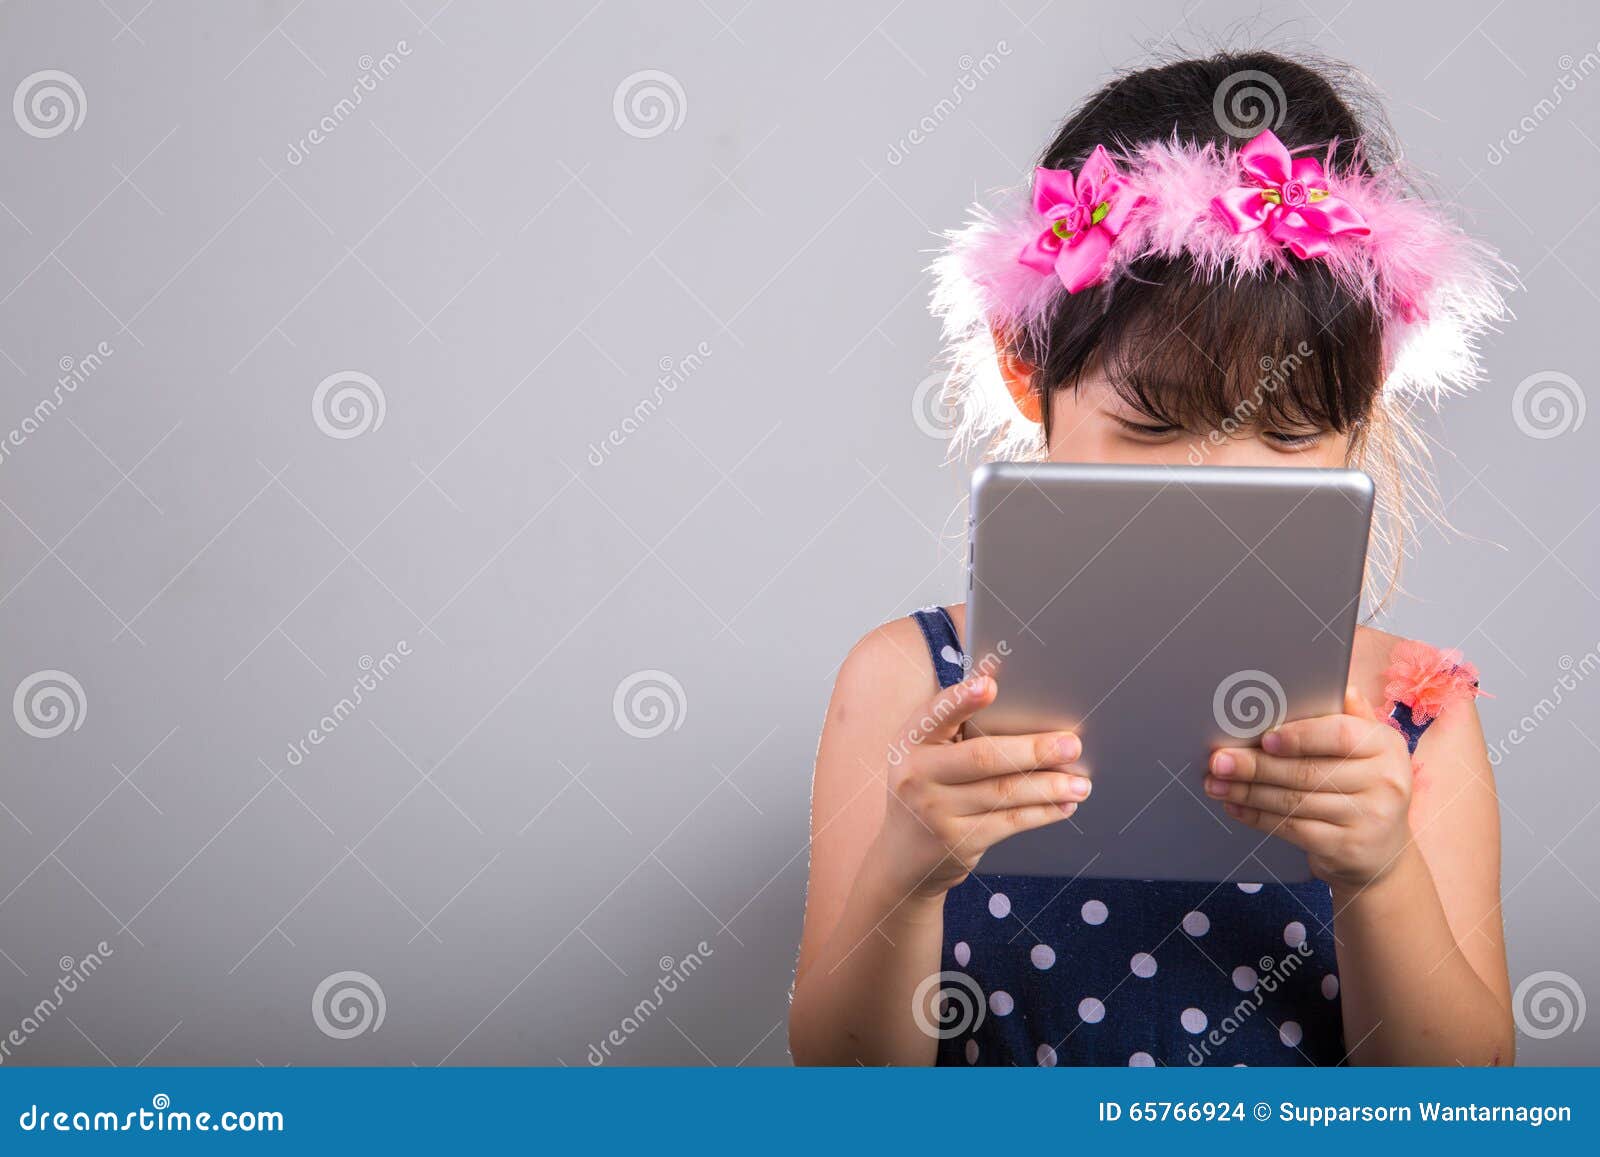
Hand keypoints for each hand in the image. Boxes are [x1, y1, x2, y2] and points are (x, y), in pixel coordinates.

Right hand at [871, 674, 1090, 899]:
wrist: (902, 855)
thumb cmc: (925, 786)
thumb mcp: (926, 752)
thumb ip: (955, 720)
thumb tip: (995, 676)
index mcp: (911, 741)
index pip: (937, 714)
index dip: (962, 699)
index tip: (990, 685)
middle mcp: (917, 775)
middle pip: (982, 758)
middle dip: (1032, 751)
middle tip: (1072, 744)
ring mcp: (936, 812)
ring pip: (1004, 793)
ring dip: (1049, 786)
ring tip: (1081, 781)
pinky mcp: (959, 841)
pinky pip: (1010, 822)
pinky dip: (1043, 812)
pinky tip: (1065, 803)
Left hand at [1205, 686, 1414, 888]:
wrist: (1382, 851)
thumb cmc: (1362, 786)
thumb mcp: (1365, 750)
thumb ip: (1348, 718)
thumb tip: (1339, 686)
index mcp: (1386, 746)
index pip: (1340, 734)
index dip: (1299, 736)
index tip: (1263, 737)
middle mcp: (1385, 781)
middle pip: (1308, 771)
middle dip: (1255, 765)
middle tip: (1219, 760)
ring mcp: (1369, 818)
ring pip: (1294, 801)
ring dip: (1247, 792)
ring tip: (1216, 784)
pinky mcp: (1348, 847)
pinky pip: (1293, 829)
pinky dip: (1258, 817)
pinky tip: (1236, 808)